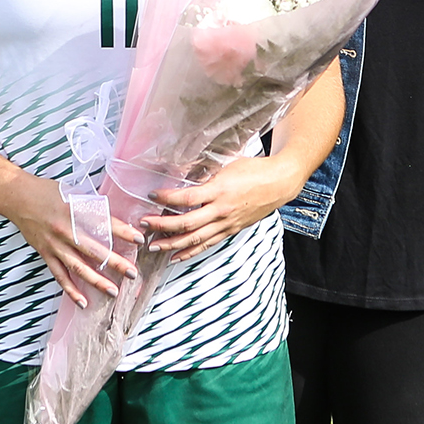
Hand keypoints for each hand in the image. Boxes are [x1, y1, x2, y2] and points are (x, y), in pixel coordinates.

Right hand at [1, 174, 142, 307]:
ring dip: (96, 281)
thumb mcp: (73, 192)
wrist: (17, 196)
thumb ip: (91, 206)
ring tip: (113, 291)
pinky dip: (71, 290)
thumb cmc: (47, 191)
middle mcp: (66, 230)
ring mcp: (54, 245)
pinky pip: (60, 275)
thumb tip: (113, 219)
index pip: (104, 223)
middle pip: (94, 250)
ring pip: (78, 267)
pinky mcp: (45, 254)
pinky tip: (83, 302)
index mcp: (75, 211)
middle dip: (115, 263)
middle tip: (132, 272)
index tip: (140, 240)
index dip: (123, 232)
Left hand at [142, 156, 305, 261]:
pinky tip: (175, 257)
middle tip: (144, 226)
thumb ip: (207, 176)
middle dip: (163, 226)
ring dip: (172, 244)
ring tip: (153, 246)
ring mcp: (226, 223)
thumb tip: (184, 179)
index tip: (151, 195)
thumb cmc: (254, 169)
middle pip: (187, 223)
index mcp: (219, 190)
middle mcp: (221, 210)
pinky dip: (190, 253)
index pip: (187, 197)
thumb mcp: (227, 166)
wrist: (279, 182)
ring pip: (195, 239)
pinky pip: (207, 244)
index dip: (167, 197)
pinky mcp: (231, 230)